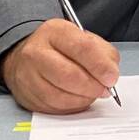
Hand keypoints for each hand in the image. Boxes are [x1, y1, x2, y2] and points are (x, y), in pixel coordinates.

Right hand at [0, 18, 120, 114]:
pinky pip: (54, 108)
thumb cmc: (62, 49)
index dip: (100, 66)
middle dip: (93, 86)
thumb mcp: (86, 39)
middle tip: (104, 90)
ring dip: (83, 99)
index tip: (111, 78)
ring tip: (92, 93)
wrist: (29, 58)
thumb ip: (104, 55)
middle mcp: (36, 52)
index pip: (82, 48)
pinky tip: (78, 98)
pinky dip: (72, 106)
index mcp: (55, 31)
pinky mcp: (27, 96)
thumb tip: (110, 76)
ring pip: (60, 96)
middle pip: (68, 75)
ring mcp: (27, 75)